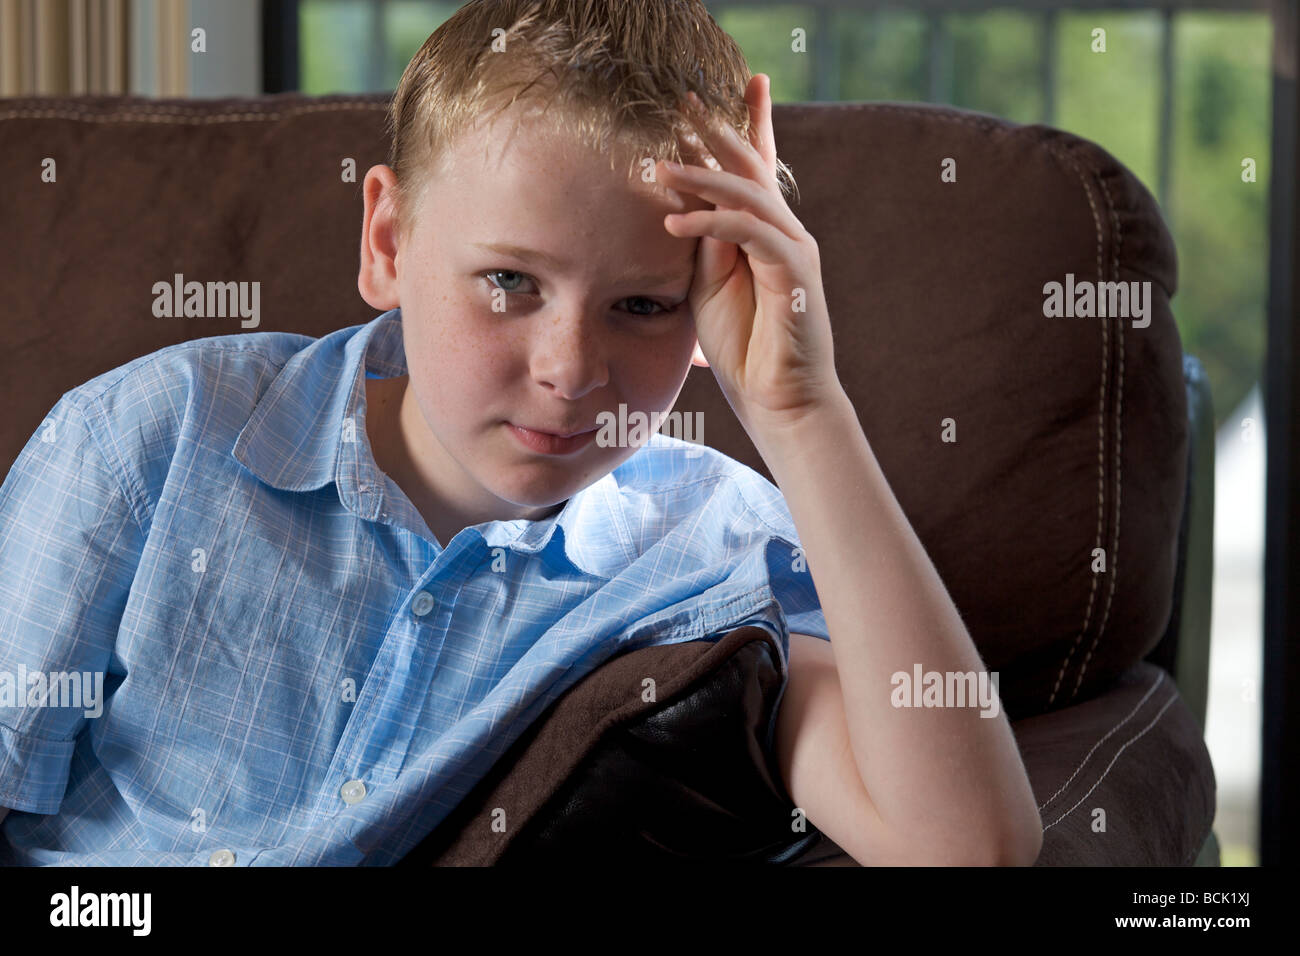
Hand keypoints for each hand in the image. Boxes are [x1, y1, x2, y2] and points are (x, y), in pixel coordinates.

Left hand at [657, 74, 840, 429]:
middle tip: (684, 97)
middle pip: (751, 166)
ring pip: (747, 194)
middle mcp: (783, 231)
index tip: (736, 82)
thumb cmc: (742, 348)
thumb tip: (681, 205)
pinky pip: (749, 233)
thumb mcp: (707, 286)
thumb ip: (700, 245)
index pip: (754, 168)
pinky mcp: (794, 271)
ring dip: (700, 177)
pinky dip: (711, 223)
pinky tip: (675, 225)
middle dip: (718, 129)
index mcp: (764, 232)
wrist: (778, 400)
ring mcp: (793, 248)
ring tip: (657, 167)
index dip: (746, 123)